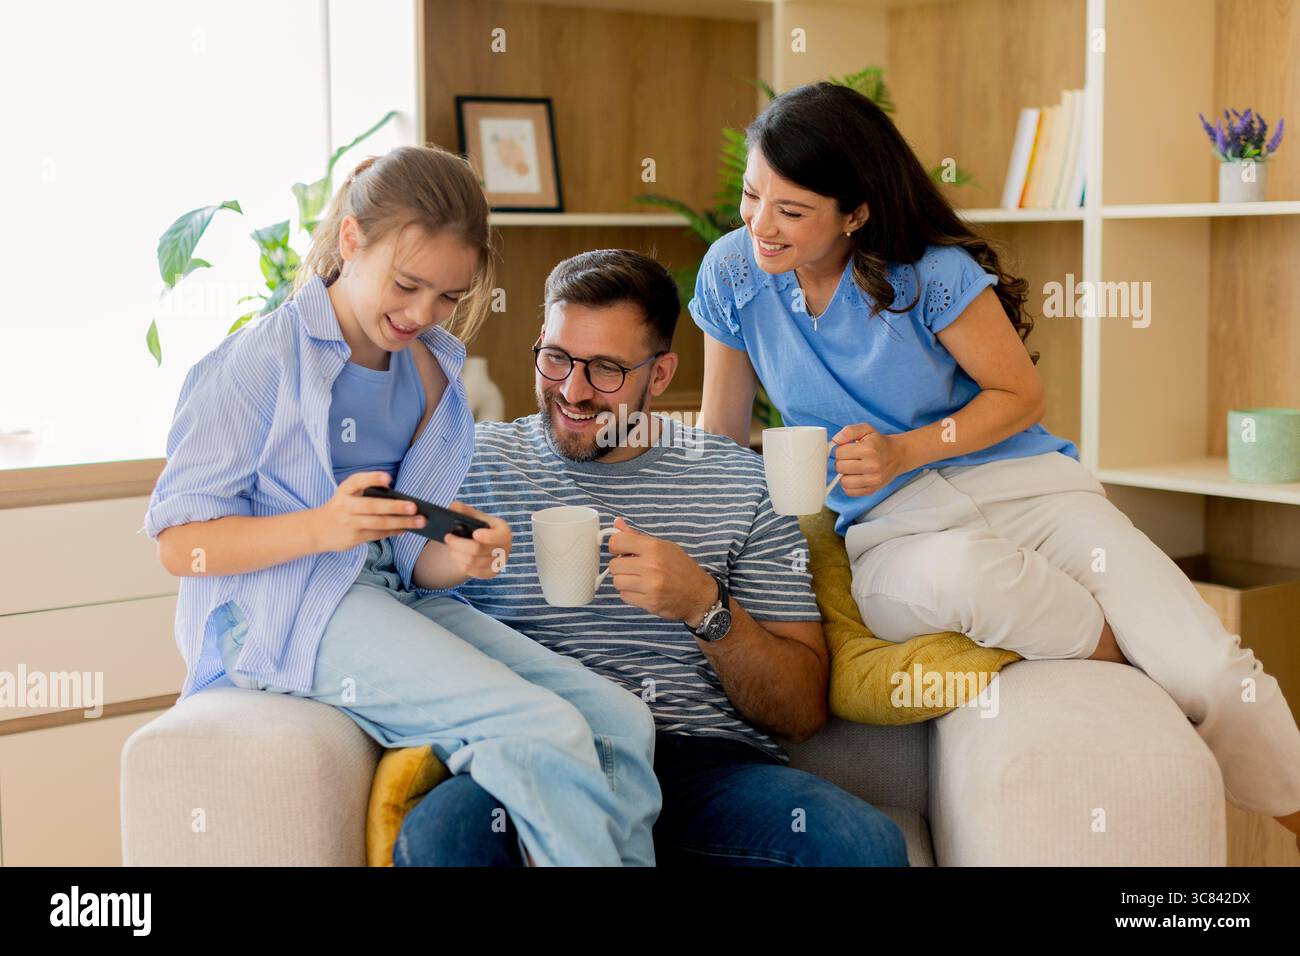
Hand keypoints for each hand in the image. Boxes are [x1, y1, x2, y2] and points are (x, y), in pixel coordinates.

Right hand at [309, 471, 426, 551]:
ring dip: (402, 523)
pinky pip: (378, 534)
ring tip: (420, 521)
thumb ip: (368, 492)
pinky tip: (407, 528)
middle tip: (415, 507)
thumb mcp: (348, 494)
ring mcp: (349, 524)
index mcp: (344, 490)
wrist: (316, 530)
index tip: (388, 479)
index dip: (373, 478)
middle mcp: (345, 506)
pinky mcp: (353, 538)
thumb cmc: (342, 507)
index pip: (357, 481)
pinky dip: (394, 531)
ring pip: (379, 523)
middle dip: (395, 507)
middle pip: (372, 506)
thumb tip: (400, 499)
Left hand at [438, 501, 511, 579]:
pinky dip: (460, 563)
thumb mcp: (475, 516)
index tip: (475, 533)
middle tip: (447, 537)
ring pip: (471, 562)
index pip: (497, 537)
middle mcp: (505, 548)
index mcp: (504, 531)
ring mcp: (499, 563)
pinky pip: (471, 571)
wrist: (486, 544)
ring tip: (450, 546)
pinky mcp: (491, 573)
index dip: (487, 536)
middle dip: (459, 544)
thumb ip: (464, 510)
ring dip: (456, 554)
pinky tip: (457, 555)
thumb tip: (453, 506)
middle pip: (478, 550)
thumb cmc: (481, 527)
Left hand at [607, 517, 715, 624]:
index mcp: (654, 547)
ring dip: (624, 582)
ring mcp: (651, 586)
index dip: (616, 547)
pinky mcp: (650, 602)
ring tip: (638, 580)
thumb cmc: (682, 568)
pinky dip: (630, 594)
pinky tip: (642, 591)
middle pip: (614, 565)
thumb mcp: (663, 546)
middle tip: (633, 568)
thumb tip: (617, 523)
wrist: (699, 594)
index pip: (617, 542)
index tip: (622, 551)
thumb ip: (638, 536)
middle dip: (620, 567)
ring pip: (617, 582)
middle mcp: (651, 565)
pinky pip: (624, 596)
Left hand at [830, 424, 905, 496]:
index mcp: (869, 449)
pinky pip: (850, 491)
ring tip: (853, 468)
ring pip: (844, 482)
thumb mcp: (866, 429)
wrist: (898, 455)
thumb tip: (836, 440)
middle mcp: (872, 466)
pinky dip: (849, 485)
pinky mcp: (872, 490)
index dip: (840, 450)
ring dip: (845, 475)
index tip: (848, 449)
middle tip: (851, 458)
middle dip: (842, 462)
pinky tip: (855, 477)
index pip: (839, 453)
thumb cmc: (879, 443)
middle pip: (840, 467)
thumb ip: (849, 431)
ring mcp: (873, 480)